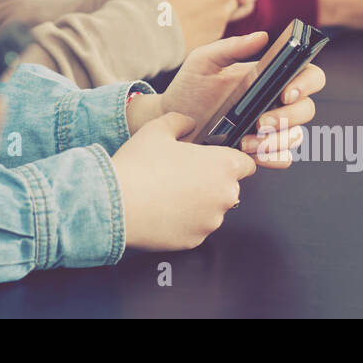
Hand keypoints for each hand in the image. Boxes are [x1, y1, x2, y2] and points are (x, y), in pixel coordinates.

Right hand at [111, 112, 255, 251]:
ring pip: (212, 209)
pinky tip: (162, 210)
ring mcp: (211, 221)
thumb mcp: (157, 129)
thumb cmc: (139, 164)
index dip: (230, 160)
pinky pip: (196, 227)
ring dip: (198, 202)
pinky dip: (184, 221)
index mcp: (222, 165)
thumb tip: (189, 123)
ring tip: (168, 193)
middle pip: (228, 187)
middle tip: (182, 174)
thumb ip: (180, 121)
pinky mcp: (196, 241)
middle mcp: (225, 195)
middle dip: (211, 181)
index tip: (214, 160)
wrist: (115, 204)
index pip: (246, 164)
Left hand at [139, 32, 324, 167]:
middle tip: (261, 121)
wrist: (170, 120)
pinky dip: (272, 158)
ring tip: (247, 141)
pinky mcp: (260, 150)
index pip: (307, 76)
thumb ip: (231, 47)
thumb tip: (262, 36)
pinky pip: (282, 158)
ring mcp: (269, 129)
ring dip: (277, 141)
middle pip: (306, 109)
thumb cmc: (189, 86)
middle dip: (289, 117)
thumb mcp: (204, 61)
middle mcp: (275, 103)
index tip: (287, 92)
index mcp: (269, 78)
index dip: (306, 84)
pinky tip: (250, 153)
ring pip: (295, 136)